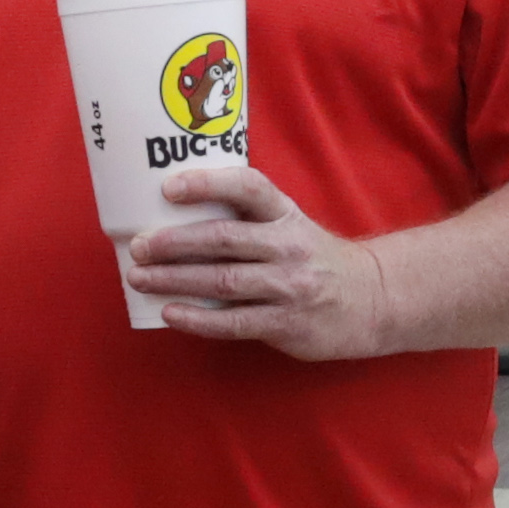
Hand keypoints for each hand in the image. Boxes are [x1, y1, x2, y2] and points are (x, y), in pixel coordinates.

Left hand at [123, 157, 394, 360]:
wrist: (371, 300)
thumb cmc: (313, 259)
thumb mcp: (291, 225)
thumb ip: (247, 219)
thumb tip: (173, 217)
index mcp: (285, 214)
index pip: (248, 187)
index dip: (207, 183)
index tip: (167, 187)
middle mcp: (289, 247)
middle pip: (223, 238)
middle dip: (173, 242)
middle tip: (137, 246)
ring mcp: (289, 287)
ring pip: (222, 281)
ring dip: (174, 280)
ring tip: (140, 278)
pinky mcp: (287, 324)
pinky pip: (234, 322)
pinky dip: (198, 319)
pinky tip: (170, 313)